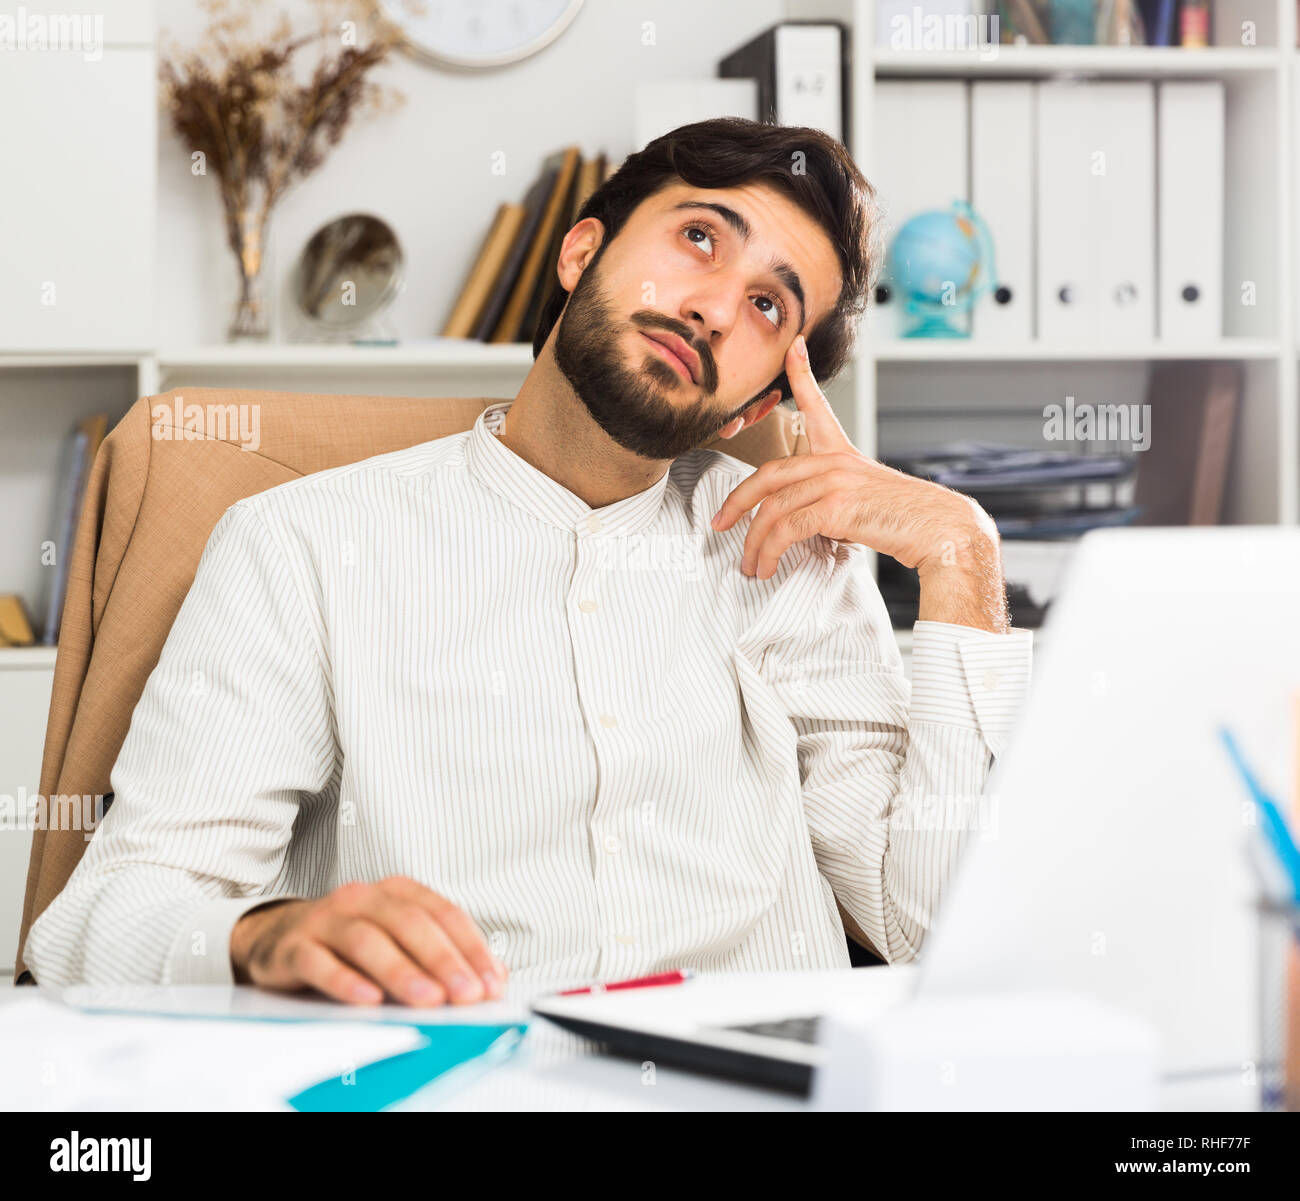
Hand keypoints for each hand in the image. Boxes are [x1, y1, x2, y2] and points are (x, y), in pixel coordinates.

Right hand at [229, 876, 508, 1006]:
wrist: (277, 936)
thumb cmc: (349, 941)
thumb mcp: (398, 939)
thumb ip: (443, 954)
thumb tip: (494, 979)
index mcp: (396, 891)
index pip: (443, 913)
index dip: (471, 948)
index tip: (491, 982)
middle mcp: (362, 898)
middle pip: (409, 924)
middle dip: (443, 961)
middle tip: (467, 995)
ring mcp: (325, 920)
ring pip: (367, 941)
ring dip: (402, 971)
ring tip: (428, 999)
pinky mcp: (294, 947)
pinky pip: (319, 963)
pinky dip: (345, 981)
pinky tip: (369, 999)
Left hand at [710, 335, 996, 580]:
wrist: (940, 531)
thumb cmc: (904, 521)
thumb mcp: (862, 501)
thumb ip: (827, 501)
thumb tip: (795, 526)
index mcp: (841, 453)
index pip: (817, 406)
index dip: (801, 373)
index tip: (793, 347)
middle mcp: (835, 461)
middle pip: (768, 476)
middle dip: (737, 502)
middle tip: (719, 523)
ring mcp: (835, 482)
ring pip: (772, 510)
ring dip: (754, 544)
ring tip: (750, 567)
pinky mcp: (836, 507)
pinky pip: (786, 530)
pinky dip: (769, 552)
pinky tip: (767, 567)